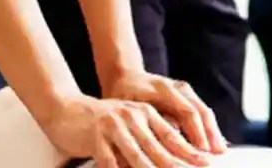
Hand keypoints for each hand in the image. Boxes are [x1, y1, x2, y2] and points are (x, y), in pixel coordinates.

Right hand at [42, 93, 211, 167]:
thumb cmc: (100, 121)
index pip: (172, 135)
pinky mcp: (96, 137)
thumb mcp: (129, 122)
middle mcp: (133, 117)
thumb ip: (148, 135)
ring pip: (138, 155)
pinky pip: (110, 161)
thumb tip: (172, 155)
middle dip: (178, 165)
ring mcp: (114, 126)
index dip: (188, 150)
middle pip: (159, 147)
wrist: (66, 108)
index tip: (205, 162)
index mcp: (145, 113)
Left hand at [104, 71, 226, 155]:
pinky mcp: (187, 97)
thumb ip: (149, 120)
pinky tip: (214, 142)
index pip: (187, 112)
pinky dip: (208, 128)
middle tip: (218, 153)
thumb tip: (170, 136)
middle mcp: (179, 88)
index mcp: (164, 88)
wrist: (126, 77)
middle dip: (211, 133)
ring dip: (213, 132)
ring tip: (221, 150)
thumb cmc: (123, 95)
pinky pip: (201, 113)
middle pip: (201, 111)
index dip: (196, 132)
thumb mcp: (129, 108)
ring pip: (204, 112)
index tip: (202, 150)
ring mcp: (185, 91)